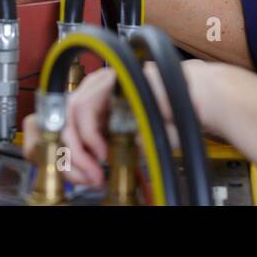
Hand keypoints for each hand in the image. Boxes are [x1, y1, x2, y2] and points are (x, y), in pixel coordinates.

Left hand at [22, 61, 220, 187]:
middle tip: (86, 178)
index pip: (61, 123)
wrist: (196, 101)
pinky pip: (85, 108)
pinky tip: (103, 151)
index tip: (72, 173)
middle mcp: (95, 89)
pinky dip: (89, 135)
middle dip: (69, 157)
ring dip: (79, 149)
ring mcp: (101, 81)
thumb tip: (82, 170)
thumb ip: (105, 148)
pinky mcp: (110, 78)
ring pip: (69, 114)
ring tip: (96, 168)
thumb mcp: (128, 141)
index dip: (60, 149)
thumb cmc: (168, 120)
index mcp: (95, 103)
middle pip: (61, 120)